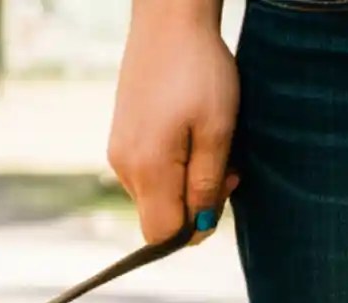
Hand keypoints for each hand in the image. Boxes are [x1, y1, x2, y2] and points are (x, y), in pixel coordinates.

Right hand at [108, 4, 239, 243]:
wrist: (167, 23)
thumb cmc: (199, 71)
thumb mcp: (218, 130)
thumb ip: (207, 185)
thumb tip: (200, 228)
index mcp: (147, 169)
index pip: (161, 234)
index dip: (194, 230)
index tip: (222, 196)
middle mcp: (124, 168)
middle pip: (157, 217)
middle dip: (194, 206)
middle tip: (229, 168)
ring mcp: (118, 153)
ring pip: (154, 196)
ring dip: (185, 184)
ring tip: (211, 144)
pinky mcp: (121, 140)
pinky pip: (147, 174)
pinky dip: (172, 168)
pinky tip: (190, 136)